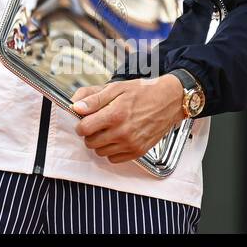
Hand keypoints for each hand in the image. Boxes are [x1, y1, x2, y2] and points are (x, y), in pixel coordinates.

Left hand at [71, 75, 185, 164]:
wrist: (169, 101)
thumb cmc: (143, 92)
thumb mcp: (116, 88)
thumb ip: (94, 98)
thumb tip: (76, 107)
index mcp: (115, 114)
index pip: (84, 128)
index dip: (80, 123)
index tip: (83, 119)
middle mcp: (123, 132)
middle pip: (90, 142)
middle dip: (89, 133)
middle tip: (96, 123)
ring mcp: (131, 144)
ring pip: (101, 152)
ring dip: (100, 142)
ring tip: (108, 129)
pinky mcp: (139, 151)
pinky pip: (114, 159)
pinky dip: (112, 150)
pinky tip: (116, 138)